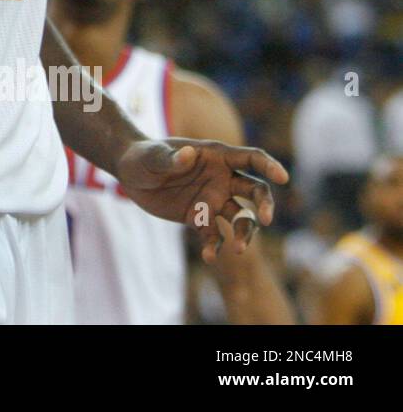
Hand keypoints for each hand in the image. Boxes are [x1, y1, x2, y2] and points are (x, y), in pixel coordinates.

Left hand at [115, 137, 288, 262]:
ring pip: (241, 217)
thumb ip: (171, 158)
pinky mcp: (199, 218)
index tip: (282, 178)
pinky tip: (209, 257)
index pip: (251, 158)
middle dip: (264, 204)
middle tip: (266, 220)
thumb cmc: (143, 155)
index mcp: (216, 156)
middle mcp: (221, 178)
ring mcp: (212, 199)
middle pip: (255, 191)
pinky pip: (214, 235)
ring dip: (245, 233)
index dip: (269, 166)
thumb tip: (190, 155)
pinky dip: (214, 247)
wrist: (129, 173)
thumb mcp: (153, 156)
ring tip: (237, 248)